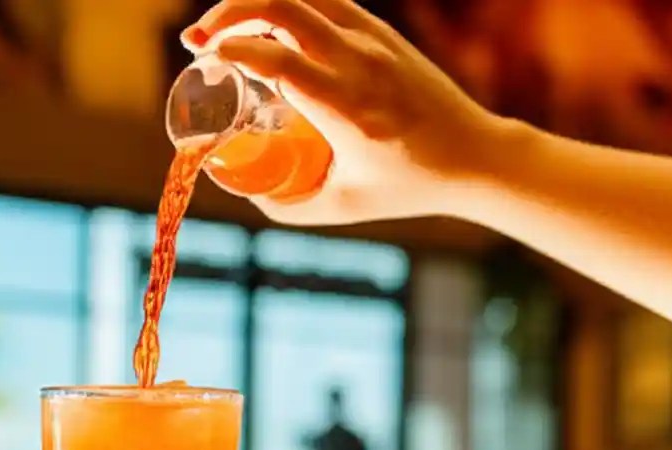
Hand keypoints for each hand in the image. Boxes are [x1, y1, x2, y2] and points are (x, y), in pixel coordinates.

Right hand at [182, 0, 502, 225]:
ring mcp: (372, 40)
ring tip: (224, 29)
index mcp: (345, 108)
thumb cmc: (407, 186)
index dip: (231, 50)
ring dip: (254, 3)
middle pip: (282, 7)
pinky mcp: (380, 32)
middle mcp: (358, 63)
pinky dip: (286, 6)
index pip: (278, 60)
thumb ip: (286, 205)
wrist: (473, 155)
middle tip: (198, 40)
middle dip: (227, 12)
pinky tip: (265, 27)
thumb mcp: (341, 207)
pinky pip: (324, 2)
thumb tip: (243, 192)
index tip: (202, 60)